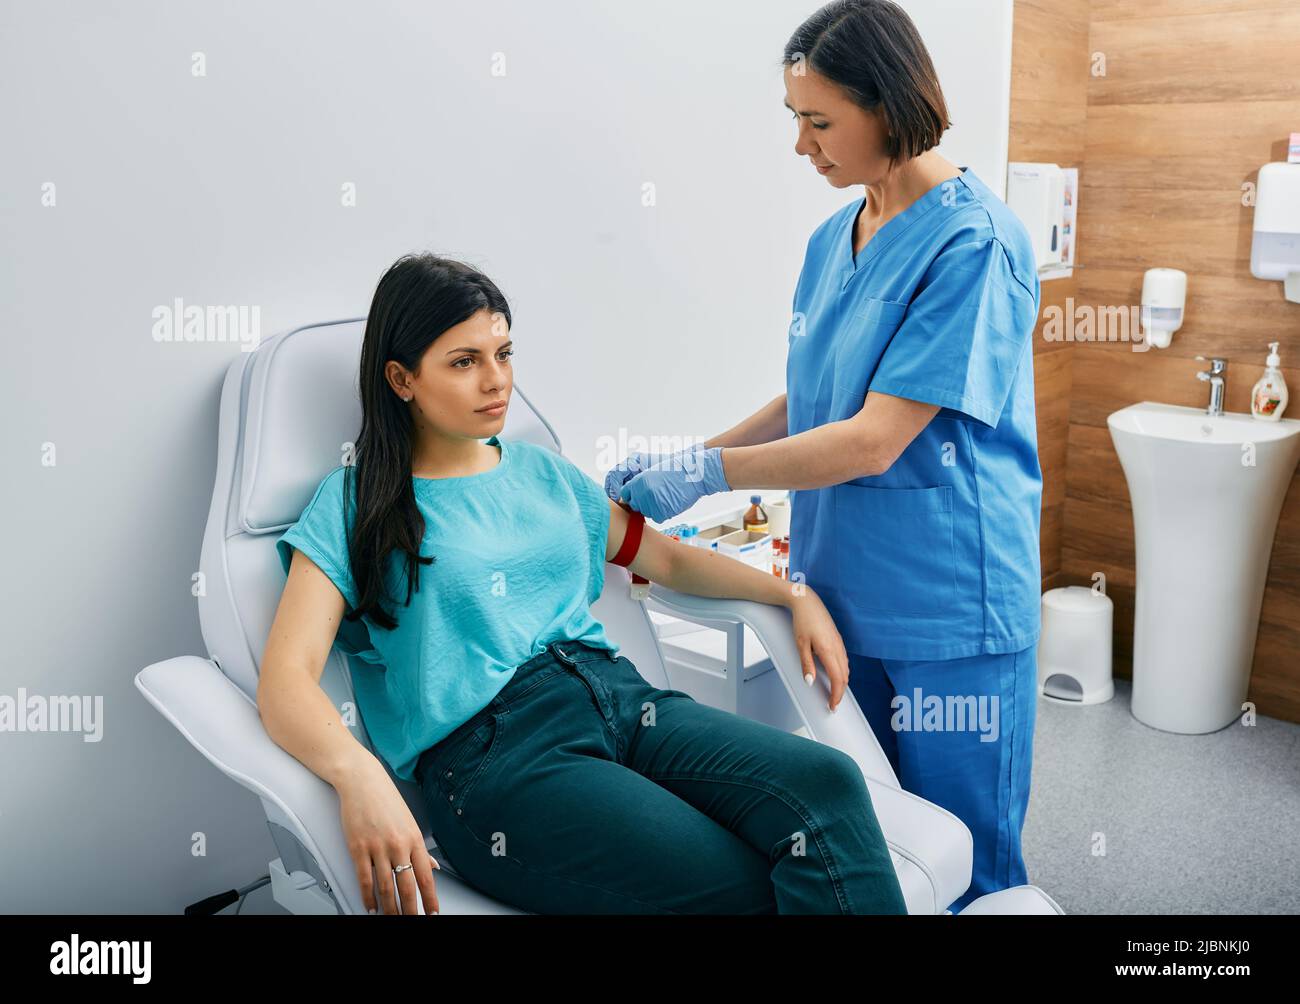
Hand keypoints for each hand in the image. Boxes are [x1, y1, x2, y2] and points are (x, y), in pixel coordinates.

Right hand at [336, 760, 441, 914]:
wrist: (362, 781)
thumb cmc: (385, 799)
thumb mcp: (410, 822)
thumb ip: (419, 848)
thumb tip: (432, 867)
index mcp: (414, 838)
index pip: (425, 876)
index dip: (430, 898)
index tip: (432, 912)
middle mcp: (398, 844)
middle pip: (406, 886)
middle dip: (410, 910)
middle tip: (412, 920)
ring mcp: (377, 847)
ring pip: (385, 887)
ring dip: (389, 908)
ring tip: (391, 918)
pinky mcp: (358, 848)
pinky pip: (365, 879)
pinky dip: (367, 897)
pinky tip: (371, 906)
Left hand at [618, 446, 729, 522]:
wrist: (693, 474)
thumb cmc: (676, 472)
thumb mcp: (652, 473)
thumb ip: (640, 486)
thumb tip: (632, 500)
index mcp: (638, 481)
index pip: (626, 495)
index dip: (634, 496)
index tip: (643, 495)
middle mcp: (642, 493)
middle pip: (636, 506)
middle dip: (644, 503)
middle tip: (659, 495)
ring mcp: (651, 503)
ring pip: (647, 513)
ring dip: (655, 508)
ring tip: (667, 497)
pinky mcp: (660, 512)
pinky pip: (657, 518)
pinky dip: (664, 513)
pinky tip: (671, 502)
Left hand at [788, 588, 848, 712]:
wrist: (807, 602)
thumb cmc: (802, 621)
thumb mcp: (800, 644)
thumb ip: (806, 664)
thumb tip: (810, 682)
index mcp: (828, 650)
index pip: (838, 679)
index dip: (836, 695)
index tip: (832, 705)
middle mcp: (837, 648)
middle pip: (845, 676)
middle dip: (840, 692)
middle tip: (832, 704)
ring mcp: (839, 643)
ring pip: (846, 668)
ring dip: (842, 682)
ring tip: (833, 692)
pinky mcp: (838, 639)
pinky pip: (844, 660)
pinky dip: (842, 672)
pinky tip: (835, 674)